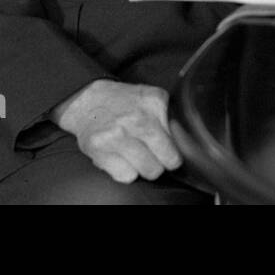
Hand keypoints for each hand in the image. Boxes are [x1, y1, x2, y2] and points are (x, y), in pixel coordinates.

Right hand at [50, 79, 181, 183]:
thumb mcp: (152, 99)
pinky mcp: (99, 149)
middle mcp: (136, 118)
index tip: (172, 152)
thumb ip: (169, 116)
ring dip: (144, 167)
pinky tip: (122, 157)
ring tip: (137, 155)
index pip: (178, 139)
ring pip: (147, 170)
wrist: (89, 99)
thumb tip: (186, 140)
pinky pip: (125, 176)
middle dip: (162, 162)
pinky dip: (125, 171)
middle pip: (165, 160)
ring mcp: (116, 134)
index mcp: (153, 102)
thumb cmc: (124, 102)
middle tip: (155, 156)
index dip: (176, 150)